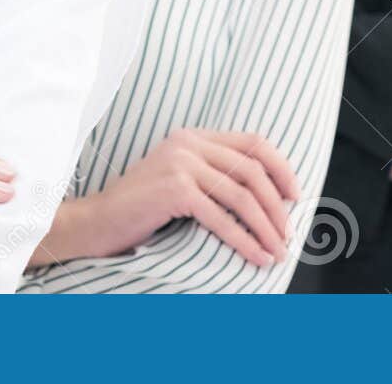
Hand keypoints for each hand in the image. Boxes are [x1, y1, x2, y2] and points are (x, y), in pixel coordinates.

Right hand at [37, 128, 299, 269]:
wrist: (96, 223)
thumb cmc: (140, 209)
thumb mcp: (180, 180)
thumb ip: (213, 175)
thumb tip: (265, 197)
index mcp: (194, 136)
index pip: (253, 142)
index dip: (281, 168)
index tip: (295, 196)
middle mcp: (188, 142)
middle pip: (252, 170)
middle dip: (276, 206)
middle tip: (288, 234)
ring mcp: (181, 163)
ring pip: (241, 195)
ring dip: (266, 227)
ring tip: (277, 251)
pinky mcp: (174, 189)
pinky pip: (221, 217)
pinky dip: (243, 240)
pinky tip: (255, 256)